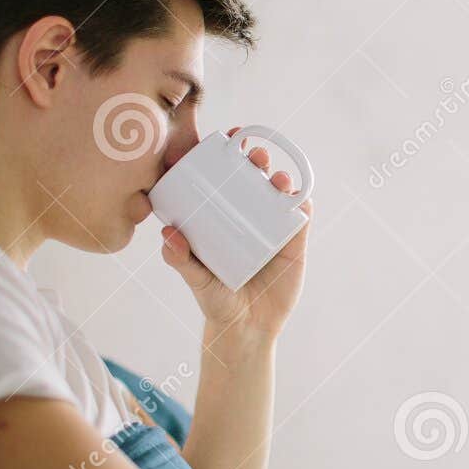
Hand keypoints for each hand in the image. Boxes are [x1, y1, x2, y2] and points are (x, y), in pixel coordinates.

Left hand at [161, 126, 311, 339]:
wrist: (248, 329)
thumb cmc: (217, 301)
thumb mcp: (196, 280)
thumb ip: (181, 260)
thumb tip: (166, 234)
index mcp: (223, 218)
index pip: (223, 179)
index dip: (224, 156)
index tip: (221, 140)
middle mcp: (248, 217)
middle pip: (253, 178)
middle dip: (255, 158)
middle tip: (252, 155)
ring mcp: (272, 227)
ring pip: (279, 192)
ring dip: (280, 176)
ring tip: (274, 176)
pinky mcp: (294, 242)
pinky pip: (300, 216)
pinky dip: (301, 201)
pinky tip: (297, 196)